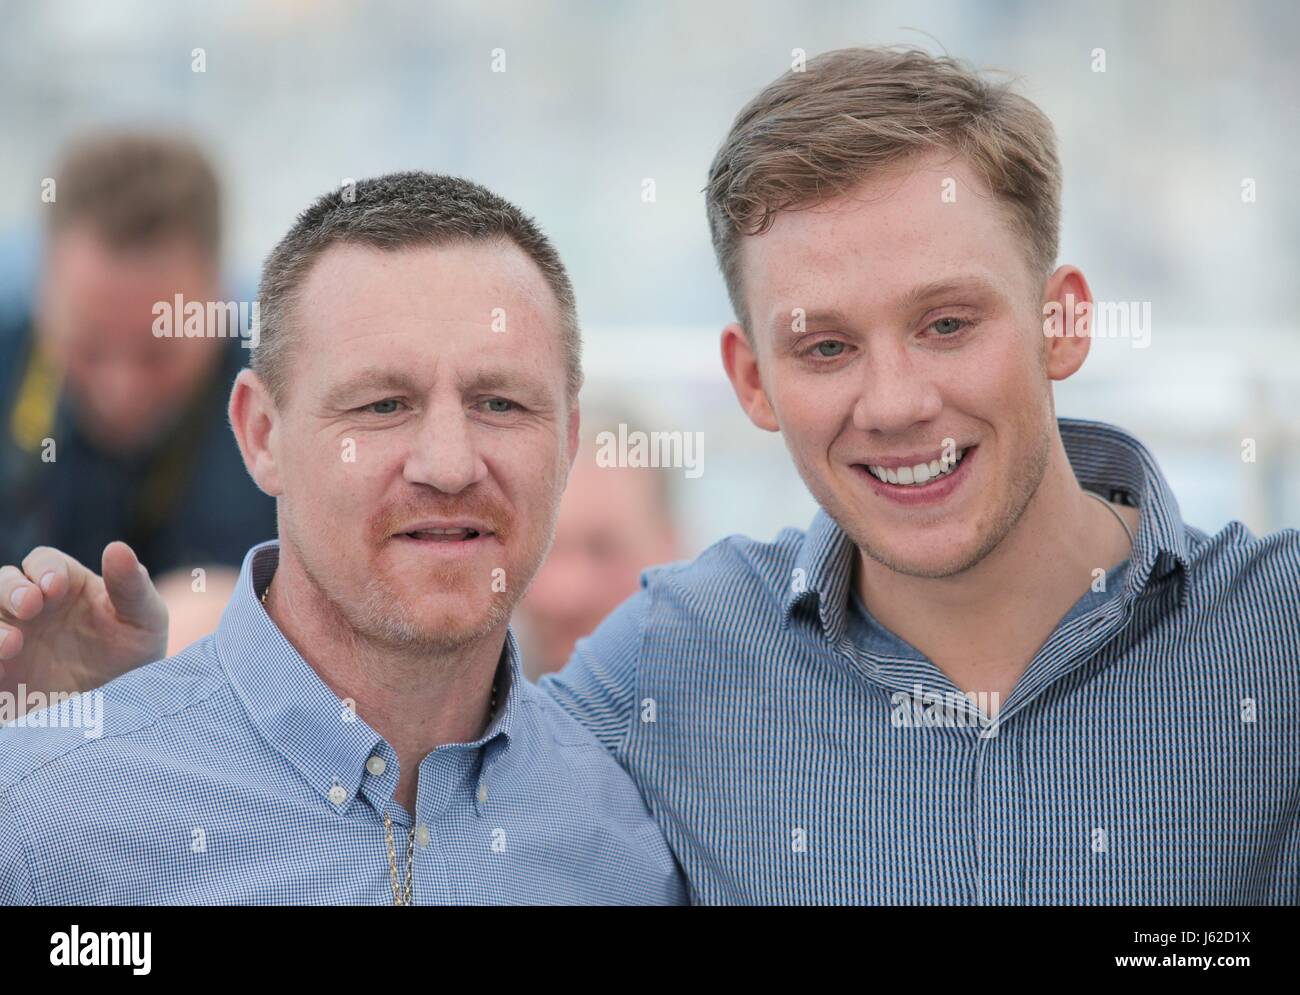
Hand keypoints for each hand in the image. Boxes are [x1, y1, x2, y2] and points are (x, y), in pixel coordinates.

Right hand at [0, 542, 168, 707]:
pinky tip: (3, 669)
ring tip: (13, 643)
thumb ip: (131, 586)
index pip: (43, 561)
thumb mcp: (145, 619)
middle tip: (30, 606)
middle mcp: (32, 607)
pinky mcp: (2, 673)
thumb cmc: (135, 652)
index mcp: (66, 585)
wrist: (122, 706)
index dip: (45, 568)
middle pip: (4, 582)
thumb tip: (118, 547)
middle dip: (11, 589)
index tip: (55, 586)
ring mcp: (12, 638)